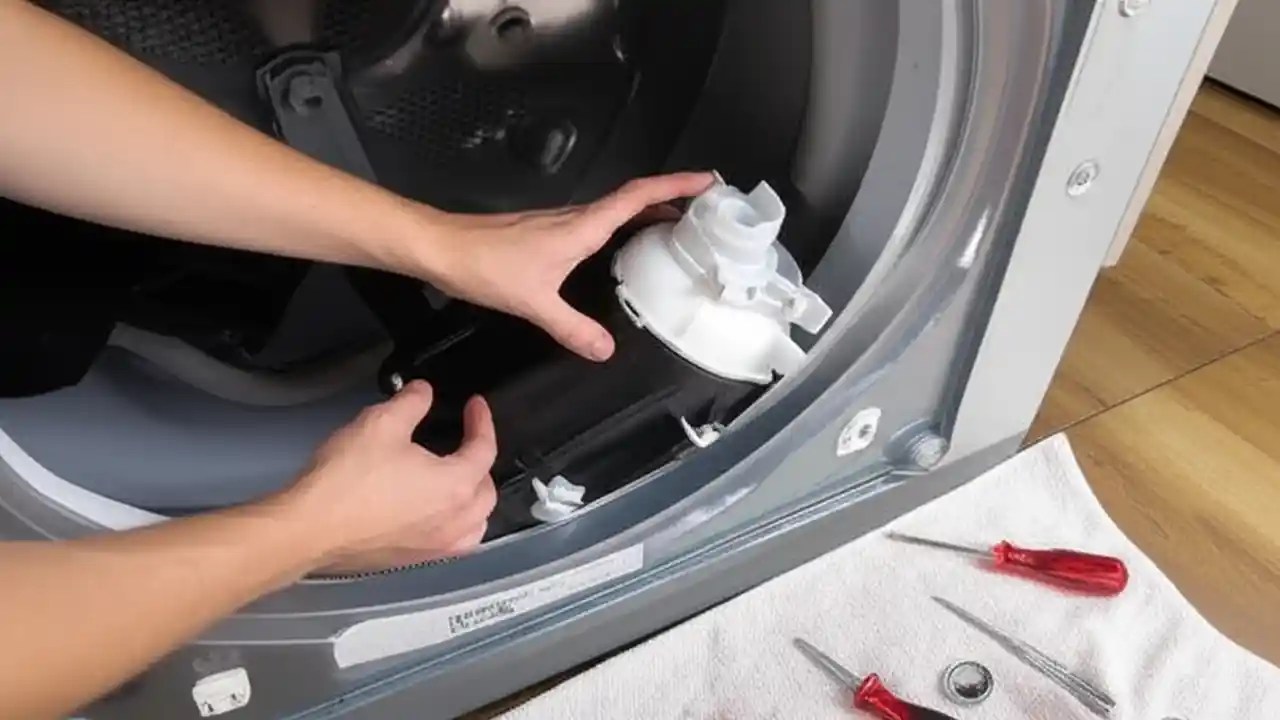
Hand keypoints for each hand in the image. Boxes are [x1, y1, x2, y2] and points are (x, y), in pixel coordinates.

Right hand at [280, 381, 497, 572]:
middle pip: (487, 491)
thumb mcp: (381, 423)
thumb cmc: (347, 479)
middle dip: (482, 463)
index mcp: (455, 486)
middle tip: (466, 443)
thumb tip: (423, 392)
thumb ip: (411, 403)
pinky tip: (438, 517)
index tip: (475, 407)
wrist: (310, 528)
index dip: (482, 422)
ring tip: (460, 483)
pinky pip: (453, 546)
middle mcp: (453, 521)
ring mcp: (435, 547)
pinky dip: (457, 528)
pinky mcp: (413, 561)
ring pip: (476, 525)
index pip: (484, 450)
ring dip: (475, 502)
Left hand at [423, 172, 715, 360]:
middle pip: (634, 199)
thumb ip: (572, 327)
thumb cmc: (486, 266)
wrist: (441, 248)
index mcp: (581, 226)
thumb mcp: (534, 302)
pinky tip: (625, 249)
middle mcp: (575, 218)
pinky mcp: (548, 233)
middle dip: (674, 198)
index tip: (708, 181)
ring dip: (649, 212)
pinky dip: (624, 227)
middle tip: (708, 211)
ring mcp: (561, 224)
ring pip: (616, 211)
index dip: (675, 184)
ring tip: (679, 228)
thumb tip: (606, 350)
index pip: (637, 196)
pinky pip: (599, 223)